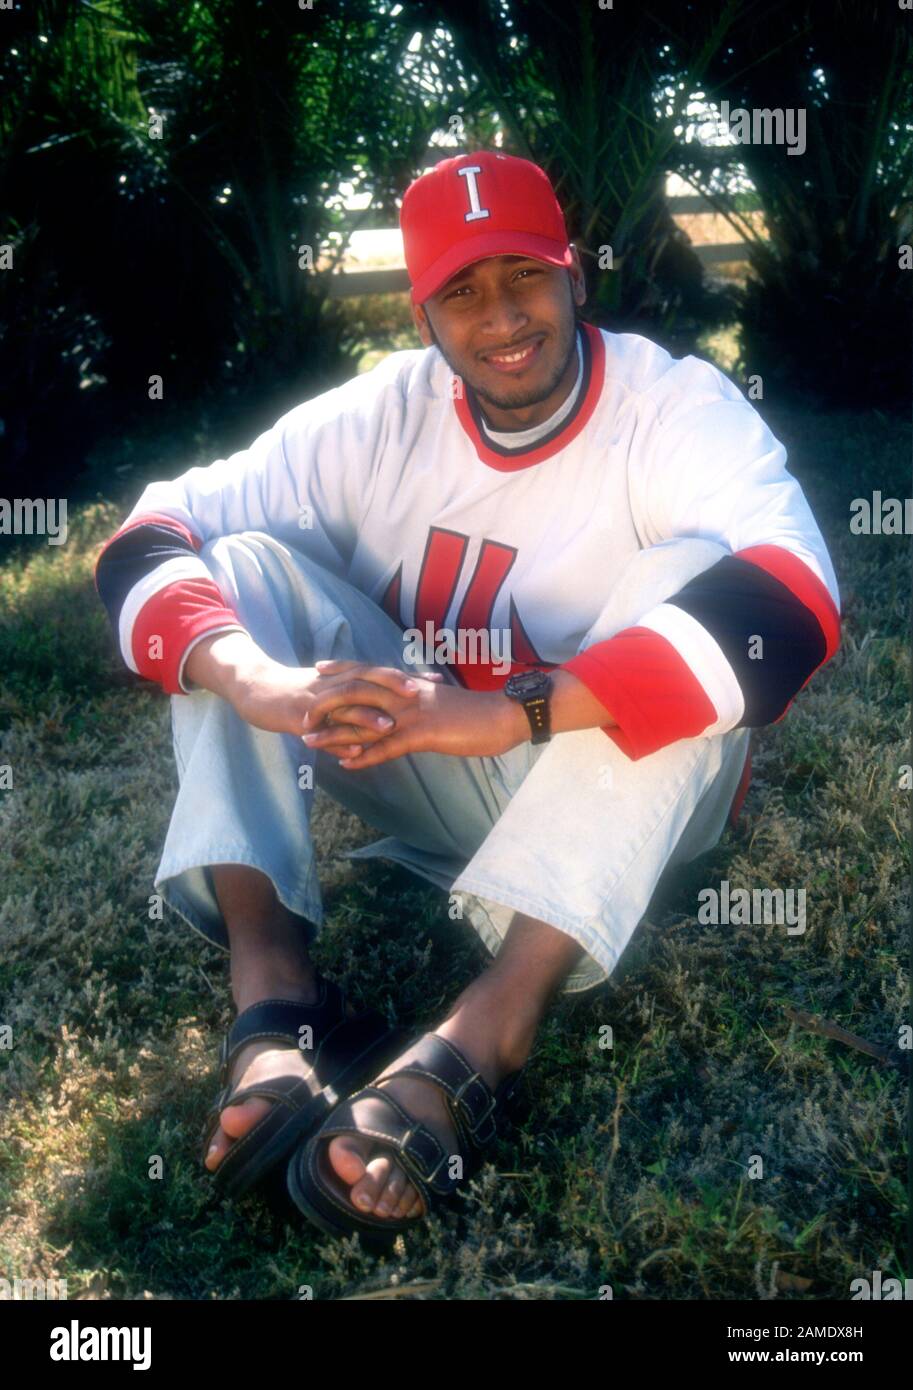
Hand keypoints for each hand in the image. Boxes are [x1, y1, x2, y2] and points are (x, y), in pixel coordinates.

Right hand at [184, 634, 436, 753]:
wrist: (256, 691)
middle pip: (369, 677)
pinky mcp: (300, 714)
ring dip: (369, 712)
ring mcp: (317, 697)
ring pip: (347, 700)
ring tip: (392, 724)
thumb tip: (375, 730)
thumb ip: (352, 713)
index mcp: (344, 676)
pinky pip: (322, 725)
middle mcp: (334, 682)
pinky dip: (338, 738)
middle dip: (395, 684)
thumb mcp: (327, 701)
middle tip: (422, 692)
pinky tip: (353, 752)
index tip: (437, 679)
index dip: (409, 676)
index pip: (382, 672)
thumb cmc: (294, 696)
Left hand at [302, 658, 527, 768]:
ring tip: (310, 744)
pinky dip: (366, 756)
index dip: (344, 670)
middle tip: (300, 715)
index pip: (371, 672)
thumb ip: (424, 700)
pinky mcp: (423, 734)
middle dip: (327, 706)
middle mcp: (406, 695)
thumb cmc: (479, 711)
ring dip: (336, 735)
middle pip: (358, 696)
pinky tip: (347, 765)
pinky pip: (388, 747)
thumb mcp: (445, 701)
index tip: (320, 670)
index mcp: (411, 685)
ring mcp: (413, 714)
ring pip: (365, 723)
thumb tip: (412, 702)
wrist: (504, 715)